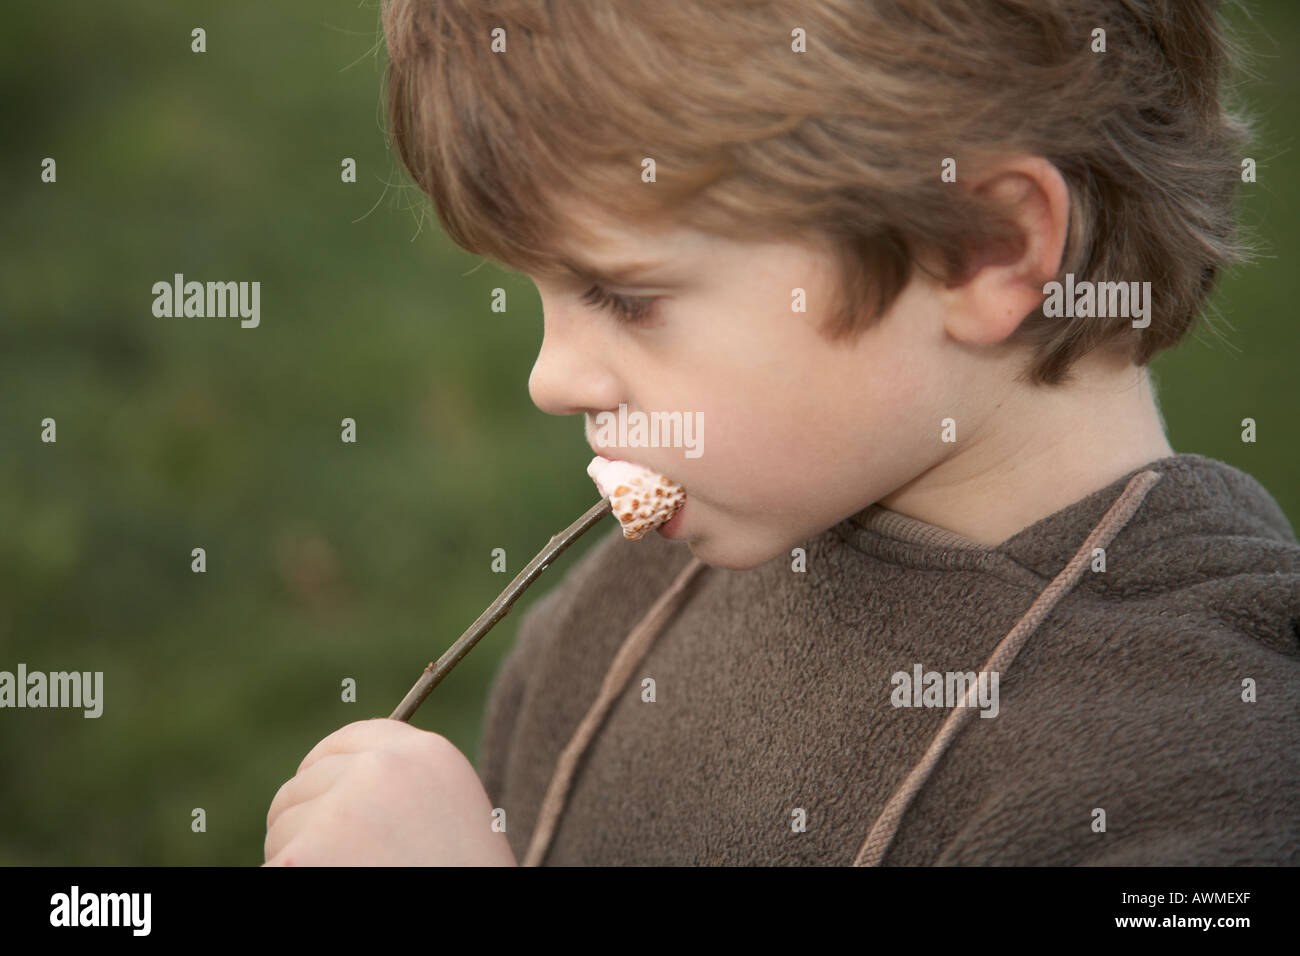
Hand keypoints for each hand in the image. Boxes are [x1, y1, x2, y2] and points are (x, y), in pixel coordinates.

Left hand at [264, 718, 516, 865]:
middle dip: (310, 817)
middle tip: (339, 855)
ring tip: (350, 873)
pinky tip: (328, 883)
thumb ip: (405, 786)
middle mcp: (383, 767)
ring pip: (284, 823)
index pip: (349, 739)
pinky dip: (291, 875)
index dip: (329, 770)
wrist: (472, 927)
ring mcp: (341, 807)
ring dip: (299, 852)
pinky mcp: (305, 851)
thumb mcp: (450, 815)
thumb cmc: (462, 875)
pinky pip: (275, 863)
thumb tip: (343, 780)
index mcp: (426, 754)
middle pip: (307, 780)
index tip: (325, 798)